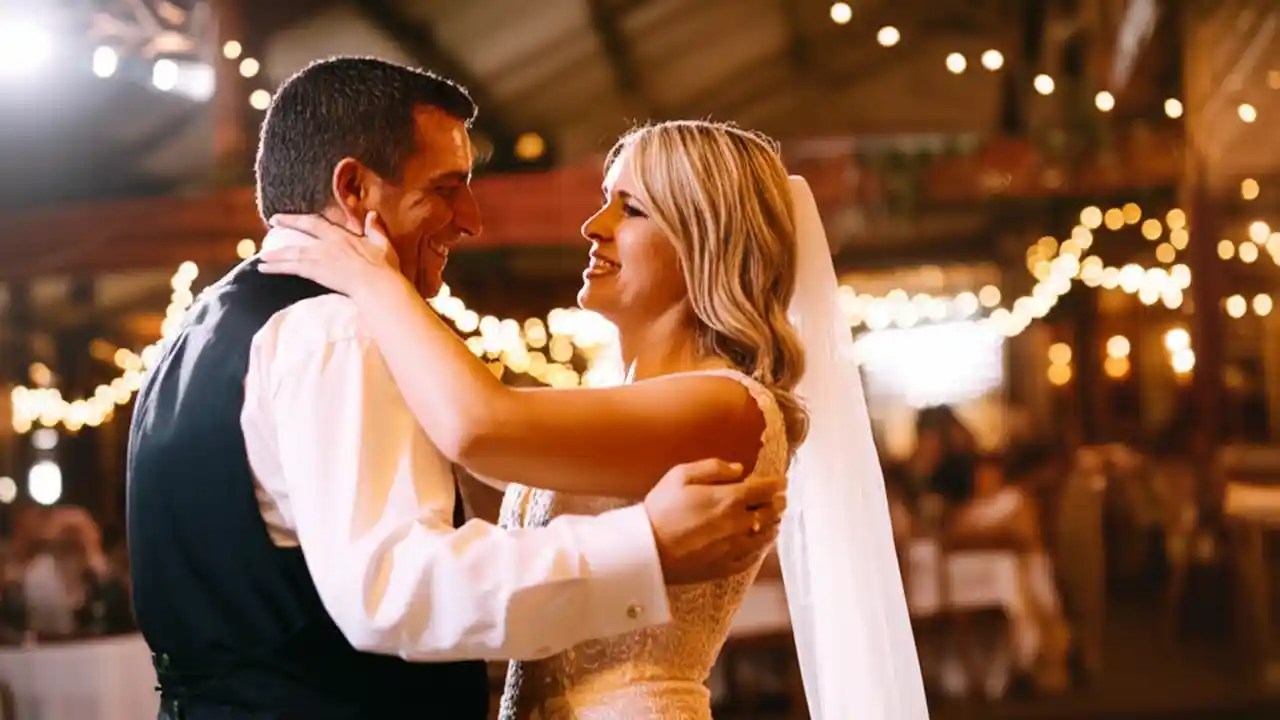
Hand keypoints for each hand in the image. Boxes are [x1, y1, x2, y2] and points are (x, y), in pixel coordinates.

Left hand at [259, 212, 400, 296]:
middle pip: (301, 232)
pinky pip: (290, 268)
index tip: (290, 215)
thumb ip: (375, 229)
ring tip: (260, 257)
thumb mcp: (382, 244)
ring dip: (274, 255)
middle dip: (286, 225)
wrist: (376, 284)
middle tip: (271, 224)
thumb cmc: (383, 267)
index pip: (317, 222)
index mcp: (342, 236)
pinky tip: (263, 268)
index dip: (301, 218)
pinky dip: (276, 267)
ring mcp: (319, 257)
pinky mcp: (315, 271)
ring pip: (292, 253)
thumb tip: (372, 215)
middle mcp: (327, 244)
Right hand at [643, 458, 786, 584]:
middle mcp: (739, 523)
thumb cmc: (661, 509)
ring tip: (774, 519)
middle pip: (770, 512)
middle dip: (778, 502)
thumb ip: (713, 467)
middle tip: (781, 498)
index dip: (778, 484)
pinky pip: (754, 556)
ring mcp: (735, 548)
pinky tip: (760, 542)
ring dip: (773, 524)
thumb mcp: (680, 475)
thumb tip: (739, 469)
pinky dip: (761, 546)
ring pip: (766, 535)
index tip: (782, 481)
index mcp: (729, 498)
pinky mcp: (727, 567)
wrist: (647, 550)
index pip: (766, 489)